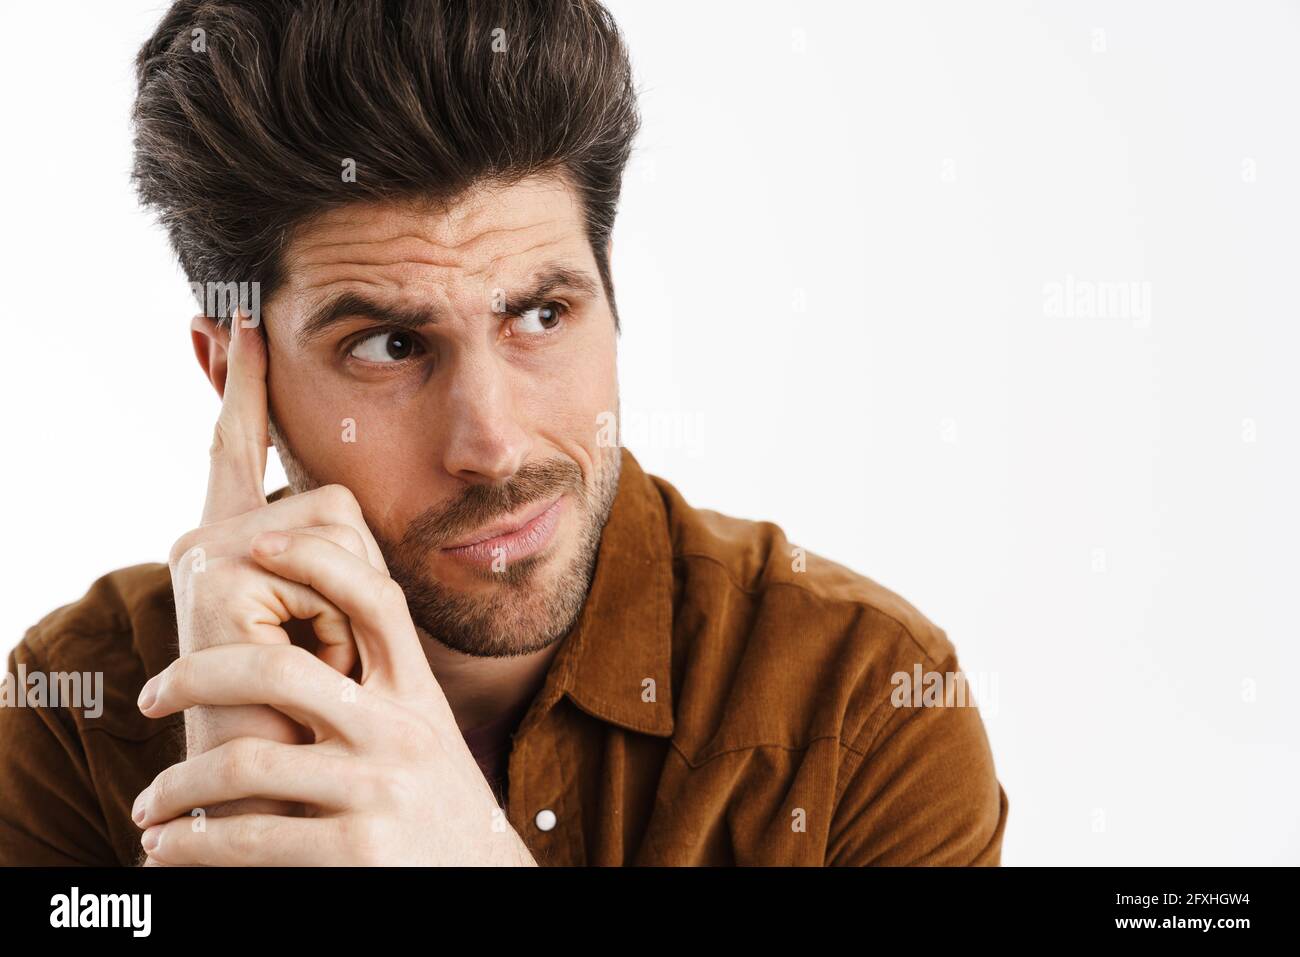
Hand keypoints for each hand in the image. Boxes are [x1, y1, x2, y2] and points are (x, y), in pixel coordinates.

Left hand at [134, 528, 536, 865]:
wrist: (481, 882)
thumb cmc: (437, 801)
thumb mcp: (427, 729)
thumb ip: (382, 683)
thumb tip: (319, 615)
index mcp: (418, 692)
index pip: (375, 598)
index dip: (319, 559)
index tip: (258, 544)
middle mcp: (403, 731)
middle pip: (281, 668)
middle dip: (195, 674)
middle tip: (152, 695)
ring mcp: (380, 791)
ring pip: (248, 765)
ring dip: (177, 785)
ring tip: (149, 804)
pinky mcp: (358, 853)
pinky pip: (251, 839)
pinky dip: (195, 845)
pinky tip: (172, 848)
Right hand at [153, 309, 388, 858]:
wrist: (279, 798)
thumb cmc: (315, 717)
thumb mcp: (333, 627)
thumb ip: (333, 561)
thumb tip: (337, 505)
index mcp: (230, 547)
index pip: (237, 450)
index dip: (240, 385)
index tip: (232, 316)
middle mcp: (208, 541)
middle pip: (335, 501)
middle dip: (359, 578)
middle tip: (328, 651)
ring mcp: (205, 555)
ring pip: (338, 529)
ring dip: (353, 606)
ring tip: (319, 664)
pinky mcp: (215, 577)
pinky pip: (324, 563)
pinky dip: (338, 622)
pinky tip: (307, 663)